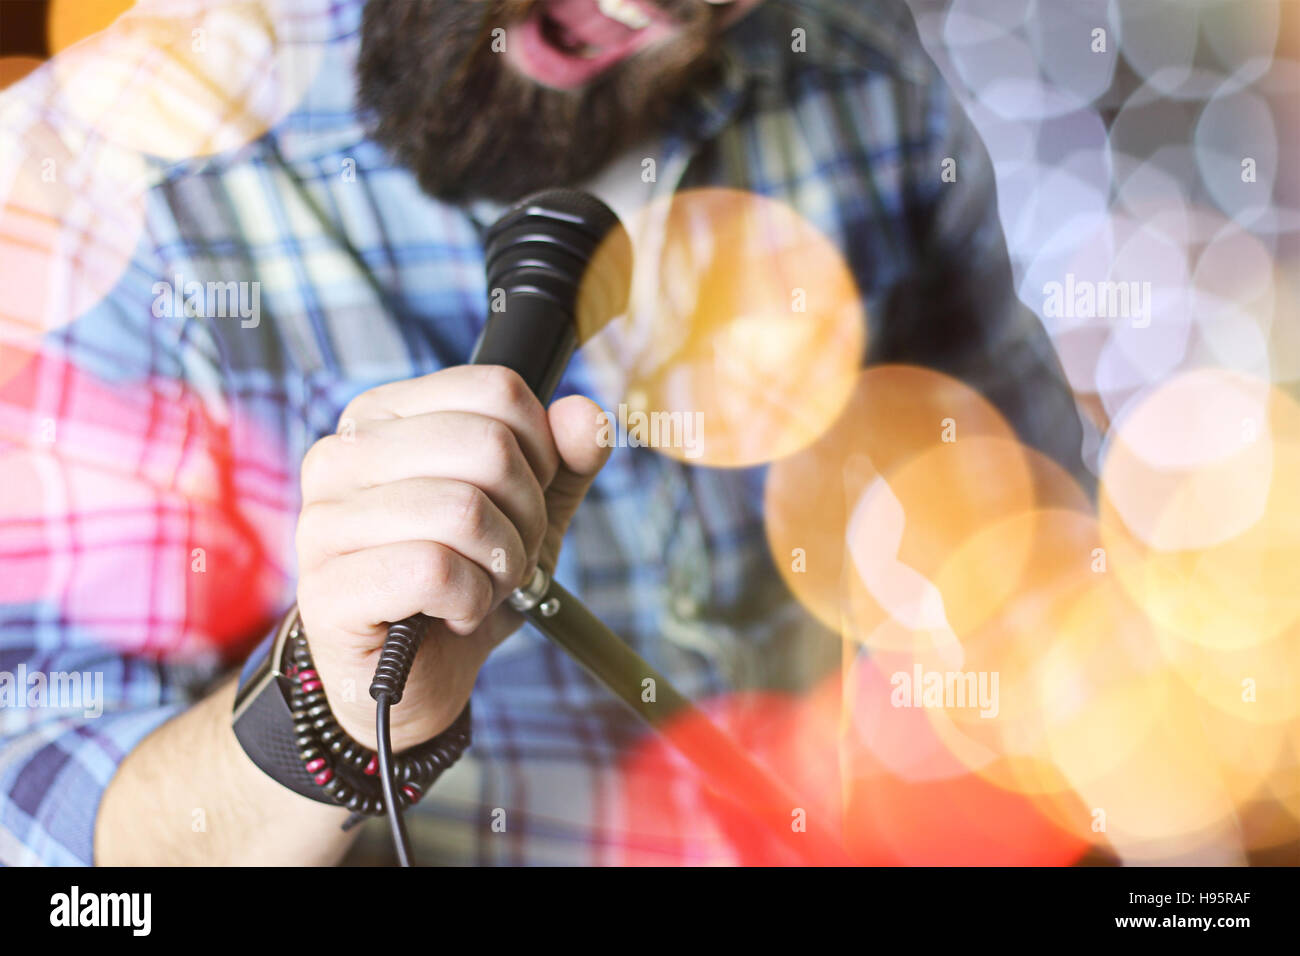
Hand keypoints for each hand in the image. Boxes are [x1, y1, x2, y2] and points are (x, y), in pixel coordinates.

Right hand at [294, 365, 608, 750]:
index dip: (541, 452)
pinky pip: (434, 571)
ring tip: (481, 586)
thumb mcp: (528, 513)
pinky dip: (470, 602)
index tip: (525, 500)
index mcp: (384, 415)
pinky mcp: (327, 588)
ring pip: (463, 509)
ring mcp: (324, 521)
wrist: (411, 679)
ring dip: (500, 565)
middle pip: (487, 446)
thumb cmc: (460, 581)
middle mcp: (342, 455)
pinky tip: (453, 612)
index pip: (495, 389)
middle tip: (509, 557)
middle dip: (527, 515)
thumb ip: (563, 461)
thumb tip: (586, 415)